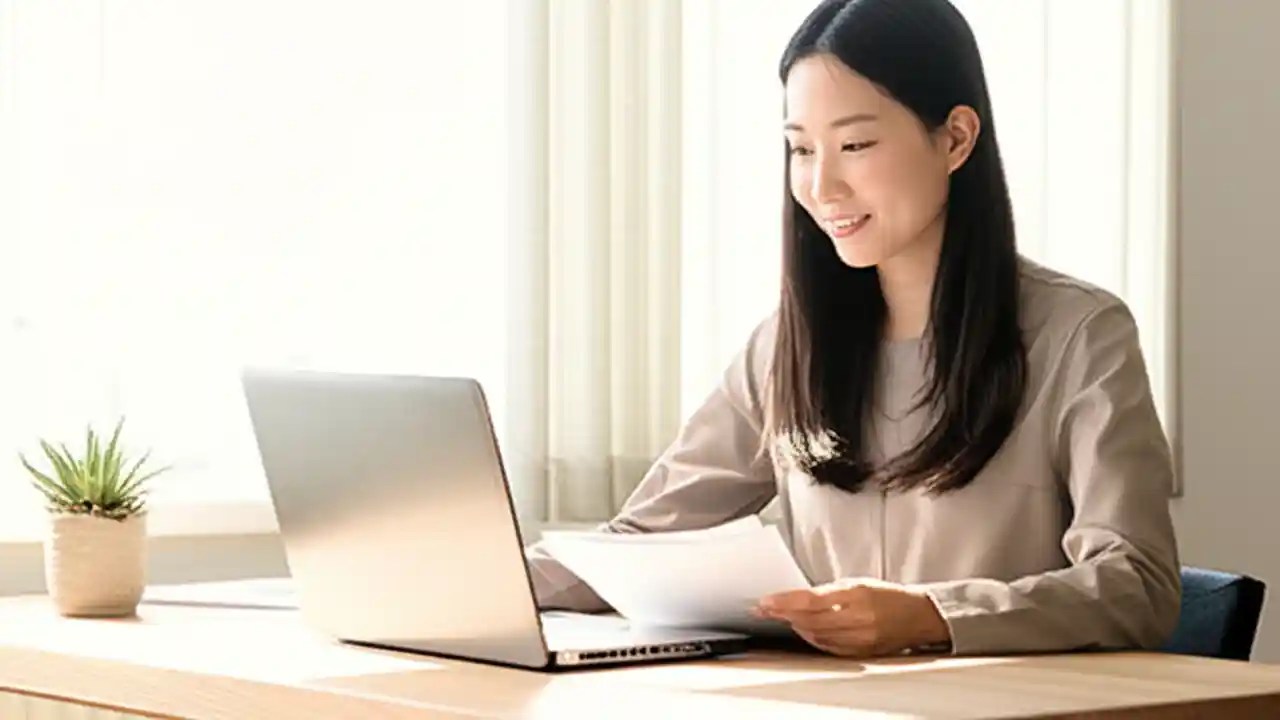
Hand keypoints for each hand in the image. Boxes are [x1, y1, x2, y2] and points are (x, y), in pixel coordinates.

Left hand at [753, 578, 950, 657]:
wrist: (919, 616)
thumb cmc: (889, 596)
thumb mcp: (858, 582)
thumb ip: (829, 591)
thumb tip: (798, 598)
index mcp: (857, 594)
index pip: (811, 600)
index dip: (785, 602)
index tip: (766, 601)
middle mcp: (858, 618)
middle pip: (810, 620)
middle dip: (783, 615)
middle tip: (765, 609)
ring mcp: (860, 638)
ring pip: (816, 636)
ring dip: (795, 626)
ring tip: (780, 617)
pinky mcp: (862, 652)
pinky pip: (829, 648)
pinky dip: (812, 639)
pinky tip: (803, 631)